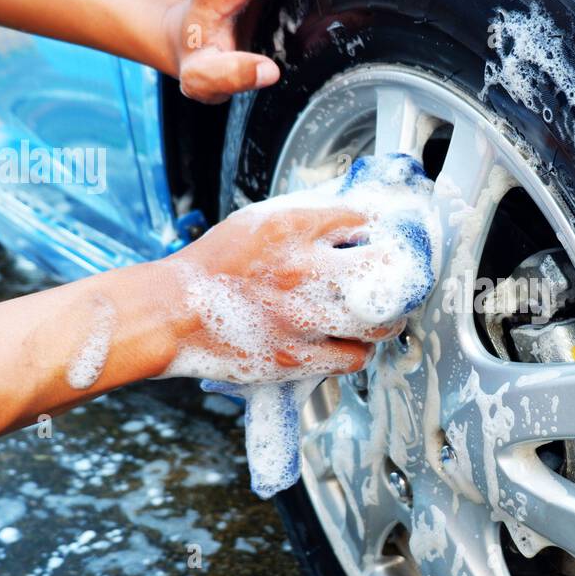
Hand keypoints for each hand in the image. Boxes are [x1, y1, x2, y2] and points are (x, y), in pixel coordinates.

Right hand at [158, 201, 406, 383]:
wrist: (174, 312)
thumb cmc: (217, 266)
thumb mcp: (261, 221)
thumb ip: (310, 216)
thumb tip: (360, 215)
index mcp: (291, 229)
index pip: (364, 220)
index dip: (382, 229)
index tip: (388, 238)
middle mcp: (301, 273)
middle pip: (386, 273)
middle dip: (400, 274)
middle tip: (398, 277)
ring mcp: (300, 320)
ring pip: (380, 322)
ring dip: (386, 316)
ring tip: (377, 310)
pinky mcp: (295, 359)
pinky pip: (355, 358)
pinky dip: (359, 348)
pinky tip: (349, 337)